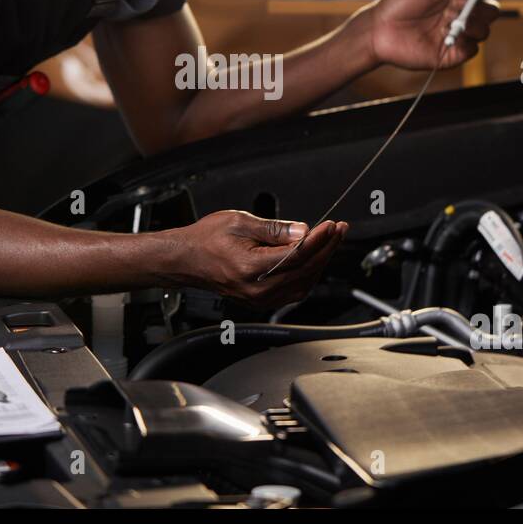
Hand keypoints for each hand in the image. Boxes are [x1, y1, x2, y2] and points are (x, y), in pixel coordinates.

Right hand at [167, 210, 347, 310]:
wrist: (185, 260)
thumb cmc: (206, 240)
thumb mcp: (239, 222)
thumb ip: (274, 229)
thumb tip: (303, 232)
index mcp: (251, 268)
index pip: (298, 255)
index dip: (319, 240)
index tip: (331, 226)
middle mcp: (257, 289)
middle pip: (305, 271)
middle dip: (326, 249)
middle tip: (337, 230)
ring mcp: (259, 299)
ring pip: (303, 284)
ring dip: (320, 262)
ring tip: (329, 241)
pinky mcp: (260, 301)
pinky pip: (293, 291)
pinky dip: (307, 274)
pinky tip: (313, 258)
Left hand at [367, 0, 499, 70]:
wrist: (378, 29)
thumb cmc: (398, 3)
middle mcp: (457, 16)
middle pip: (489, 13)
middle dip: (483, 7)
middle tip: (464, 4)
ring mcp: (454, 35)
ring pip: (483, 31)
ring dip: (476, 23)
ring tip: (457, 20)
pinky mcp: (449, 54)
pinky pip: (472, 50)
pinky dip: (467, 41)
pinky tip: (452, 34)